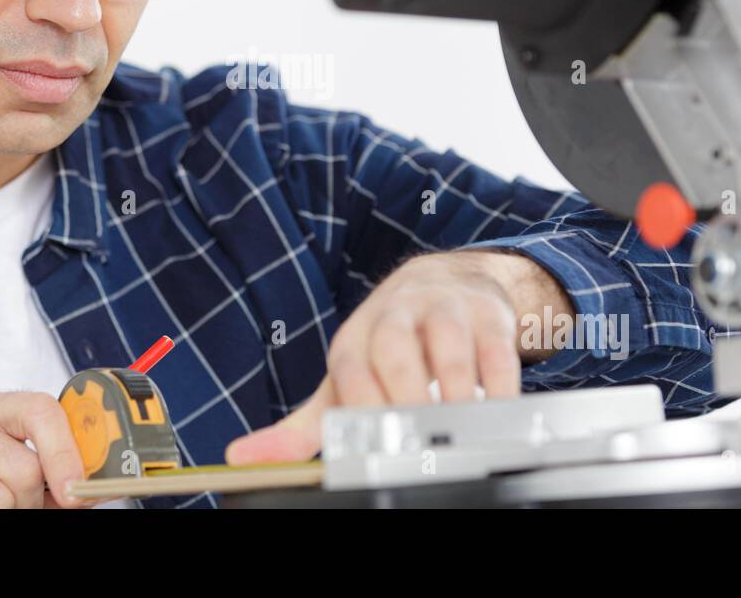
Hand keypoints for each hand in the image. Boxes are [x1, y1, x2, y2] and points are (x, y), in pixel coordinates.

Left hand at [224, 249, 569, 464]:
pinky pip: (496, 349)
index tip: (370, 441)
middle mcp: (396, 316)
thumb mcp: (345, 380)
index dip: (359, 403)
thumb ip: (303, 426)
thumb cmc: (389, 345)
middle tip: (416, 438)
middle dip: (405, 394)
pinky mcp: (486, 315)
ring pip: (448, 345)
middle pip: (394, 348)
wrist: (445, 281)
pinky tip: (497, 411)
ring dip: (455, 392)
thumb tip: (241, 459)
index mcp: (356, 339)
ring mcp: (444, 310)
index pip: (349, 368)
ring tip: (458, 430)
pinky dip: (499, 385)